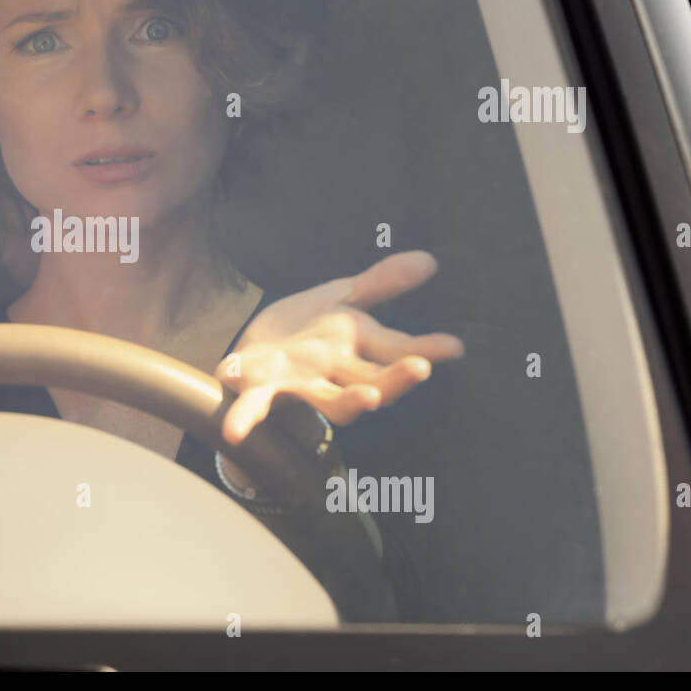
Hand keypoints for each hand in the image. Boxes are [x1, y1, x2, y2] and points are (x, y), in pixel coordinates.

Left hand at [215, 251, 463, 443]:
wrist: (249, 351)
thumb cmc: (301, 331)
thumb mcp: (339, 298)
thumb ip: (380, 283)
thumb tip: (430, 259)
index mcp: (353, 349)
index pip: (396, 349)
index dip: (426, 349)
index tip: (454, 346)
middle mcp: (332, 374)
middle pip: (372, 382)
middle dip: (396, 379)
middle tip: (420, 369)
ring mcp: (297, 386)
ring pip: (330, 402)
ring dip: (349, 402)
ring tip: (369, 398)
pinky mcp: (257, 390)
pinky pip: (253, 407)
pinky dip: (245, 419)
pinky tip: (236, 431)